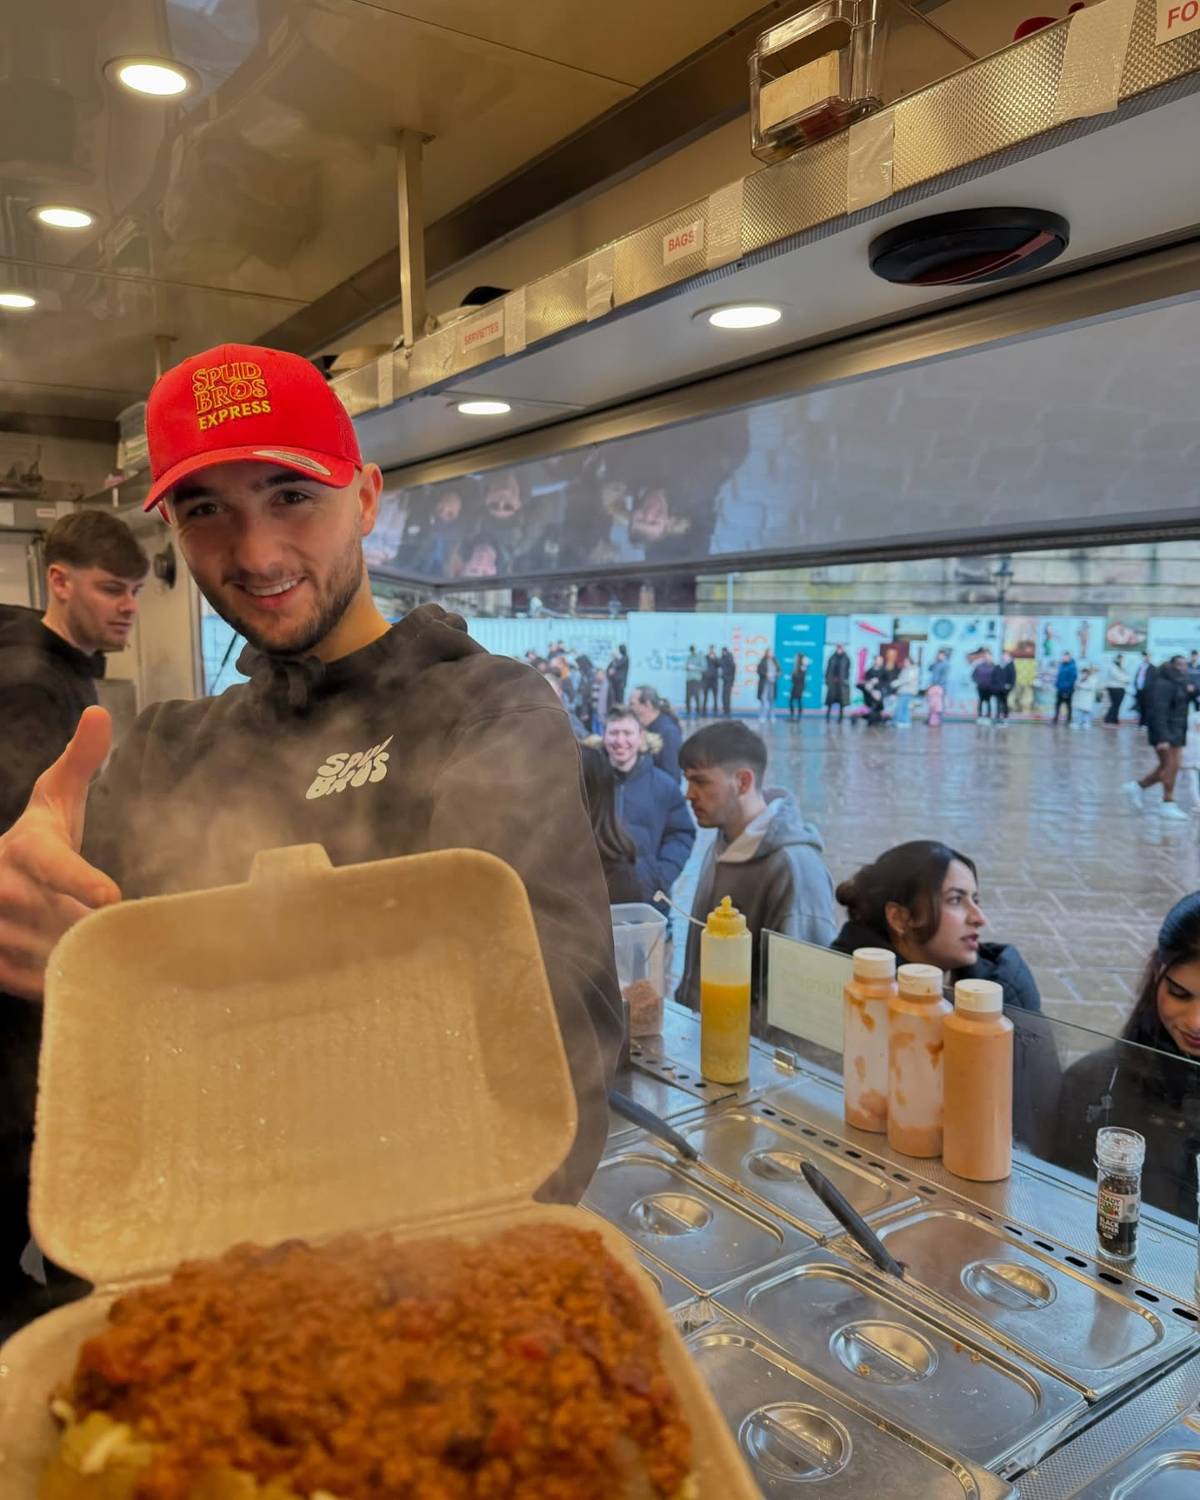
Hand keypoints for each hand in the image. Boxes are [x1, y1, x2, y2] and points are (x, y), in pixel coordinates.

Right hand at [0, 706, 121, 998]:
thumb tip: (99, 713)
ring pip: (46, 955)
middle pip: (57, 917)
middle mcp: (2, 887)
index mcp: (27, 848)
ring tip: (119, 964)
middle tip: (129, 940)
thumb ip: (79, 762)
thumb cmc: (36, 842)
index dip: (80, 880)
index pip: (55, 863)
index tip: (112, 896)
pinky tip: (91, 984)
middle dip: (90, 930)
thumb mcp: (54, 803)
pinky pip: (32, 984)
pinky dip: (62, 985)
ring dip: (80, 960)